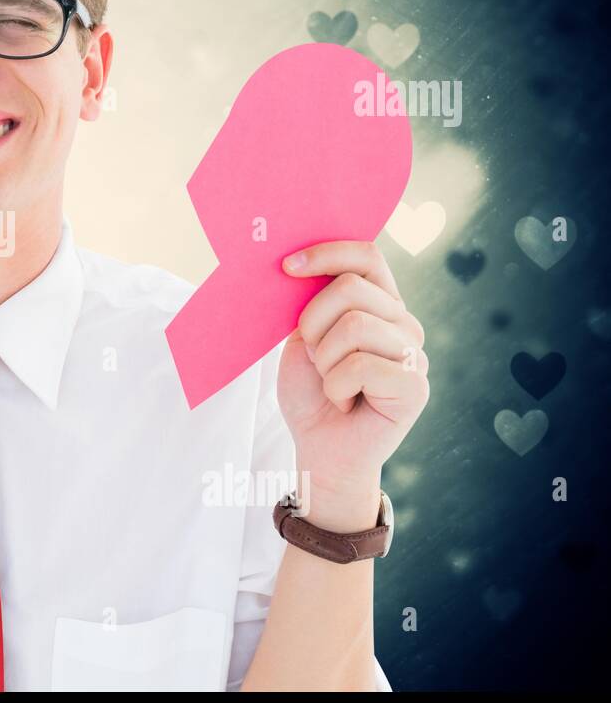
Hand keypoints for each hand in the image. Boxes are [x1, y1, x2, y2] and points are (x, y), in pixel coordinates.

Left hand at [275, 240, 428, 531]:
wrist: (320, 449)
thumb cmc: (311, 393)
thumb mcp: (303, 338)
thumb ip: (312, 302)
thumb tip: (301, 263)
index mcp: (379, 304)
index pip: (366, 256)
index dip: (327, 253)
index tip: (286, 267)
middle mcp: (404, 322)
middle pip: (351, 288)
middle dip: (312, 323)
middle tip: (315, 358)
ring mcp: (414, 353)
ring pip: (354, 326)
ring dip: (324, 360)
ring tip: (331, 382)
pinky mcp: (416, 386)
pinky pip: (360, 366)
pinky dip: (336, 387)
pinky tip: (344, 402)